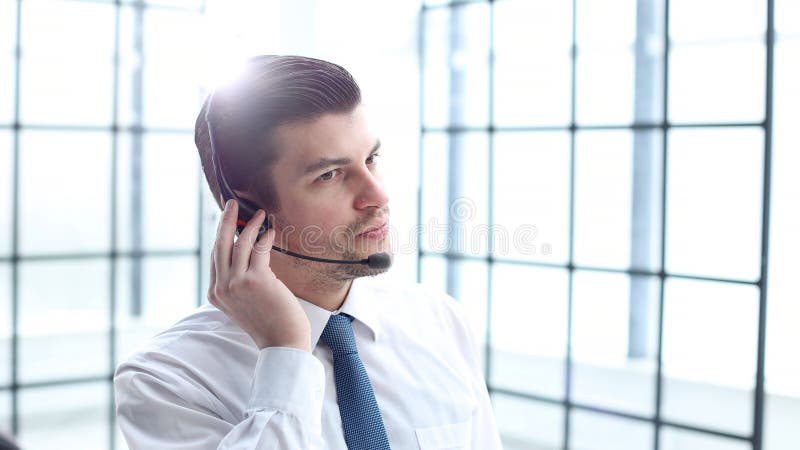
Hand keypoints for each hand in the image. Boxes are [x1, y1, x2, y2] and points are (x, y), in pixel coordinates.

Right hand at [208, 200, 310, 350]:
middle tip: (232, 203)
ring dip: (250, 225)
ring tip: (261, 214)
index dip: (221, 234)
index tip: (227, 219)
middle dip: (226, 220)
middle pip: (220, 245)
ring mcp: (236, 284)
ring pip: (239, 244)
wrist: (282, 342)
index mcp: (215, 294)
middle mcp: (221, 288)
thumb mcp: (243, 302)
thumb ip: (237, 282)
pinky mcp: (255, 280)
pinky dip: (265, 236)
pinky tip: (271, 230)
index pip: (215, 256)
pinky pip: (258, 249)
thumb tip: (244, 251)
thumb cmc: (268, 321)